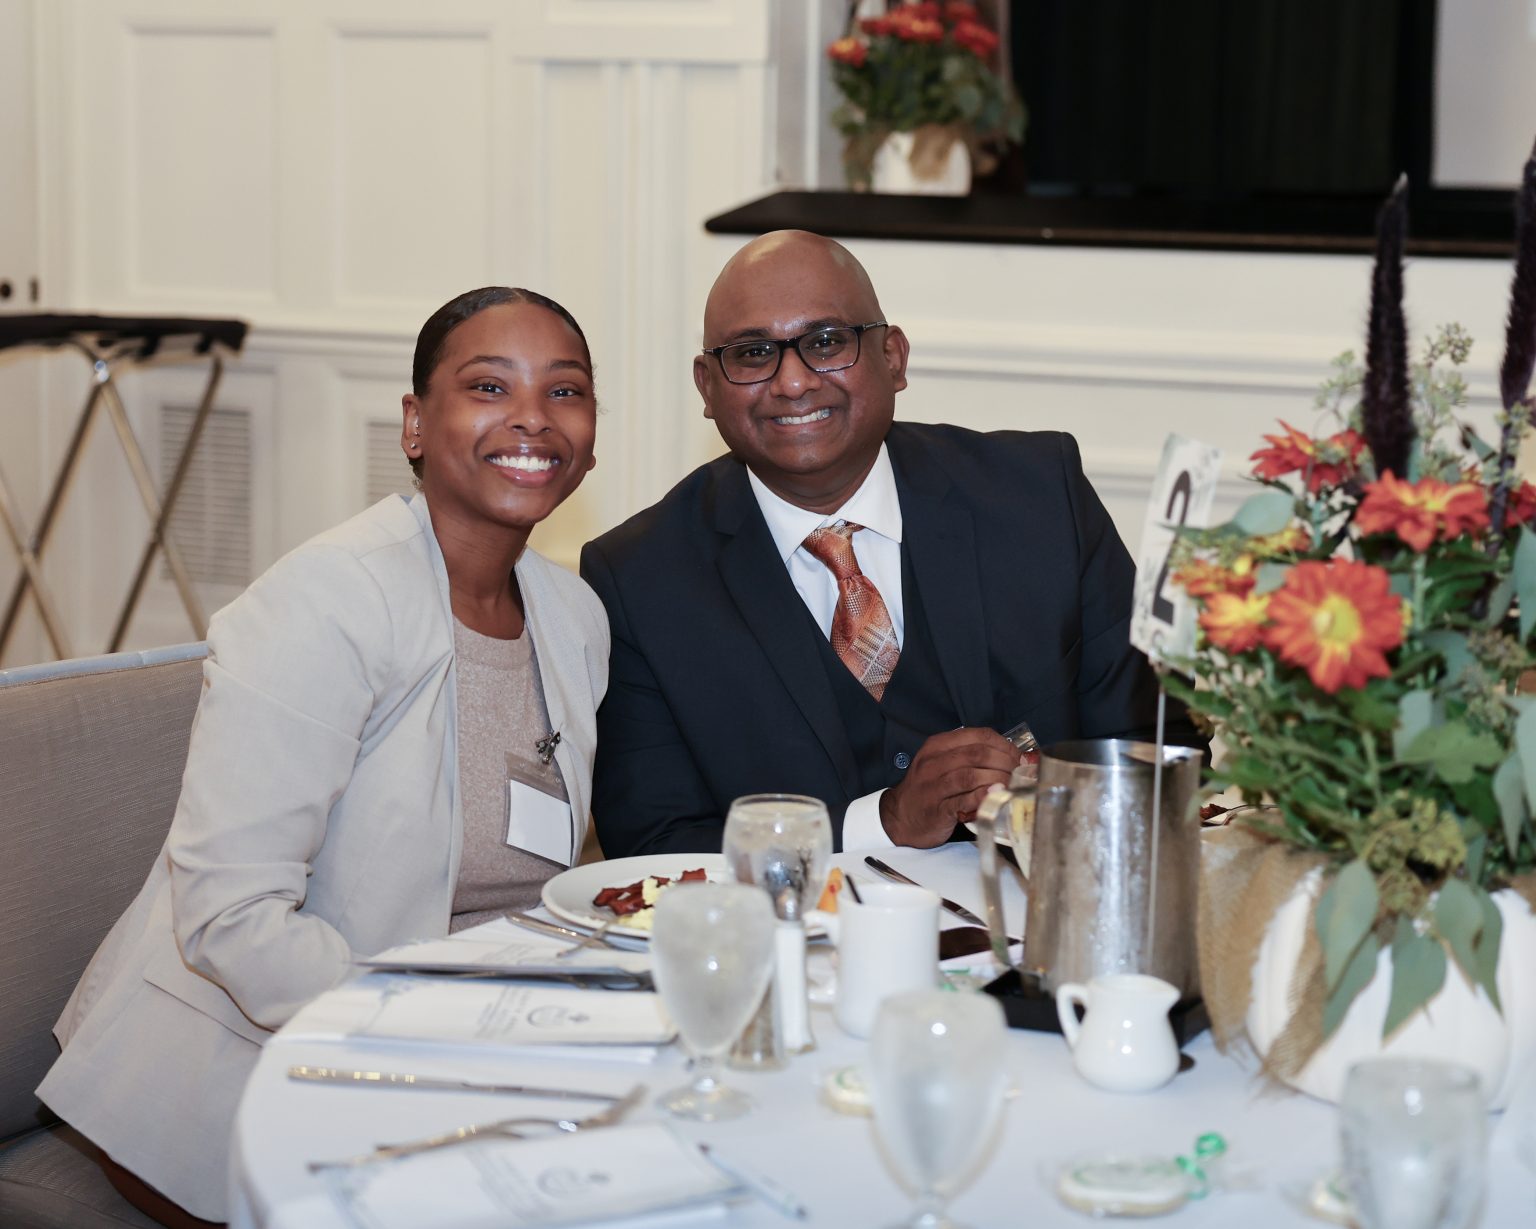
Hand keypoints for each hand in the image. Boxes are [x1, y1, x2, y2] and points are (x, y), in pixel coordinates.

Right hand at [878, 727, 1022, 847]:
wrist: (900, 817)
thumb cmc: (930, 789)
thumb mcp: (945, 765)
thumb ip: (975, 759)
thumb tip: (1020, 758)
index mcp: (938, 745)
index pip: (978, 735)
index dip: (1004, 745)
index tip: (1018, 757)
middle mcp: (933, 762)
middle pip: (977, 754)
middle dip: (1005, 763)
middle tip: (1018, 774)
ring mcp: (933, 786)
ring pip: (971, 776)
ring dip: (997, 780)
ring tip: (1010, 787)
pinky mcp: (936, 809)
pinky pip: (964, 801)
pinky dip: (983, 798)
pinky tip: (995, 798)